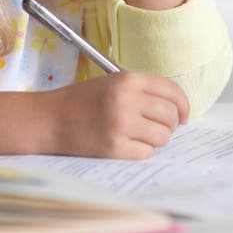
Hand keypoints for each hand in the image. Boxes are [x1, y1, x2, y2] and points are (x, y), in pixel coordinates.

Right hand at [47, 71, 189, 158]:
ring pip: (162, 137)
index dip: (183, 105)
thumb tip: (176, 109)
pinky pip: (146, 153)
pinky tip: (128, 145)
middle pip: (171, 115)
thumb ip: (142, 91)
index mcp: (128, 79)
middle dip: (171, 124)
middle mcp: (126, 99)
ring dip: (156, 139)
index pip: (172, 90)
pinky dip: (142, 151)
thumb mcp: (112, 83)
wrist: (49, 119)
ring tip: (140, 136)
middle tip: (160, 128)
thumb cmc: (82, 101)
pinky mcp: (113, 148)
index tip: (183, 115)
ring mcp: (120, 124)